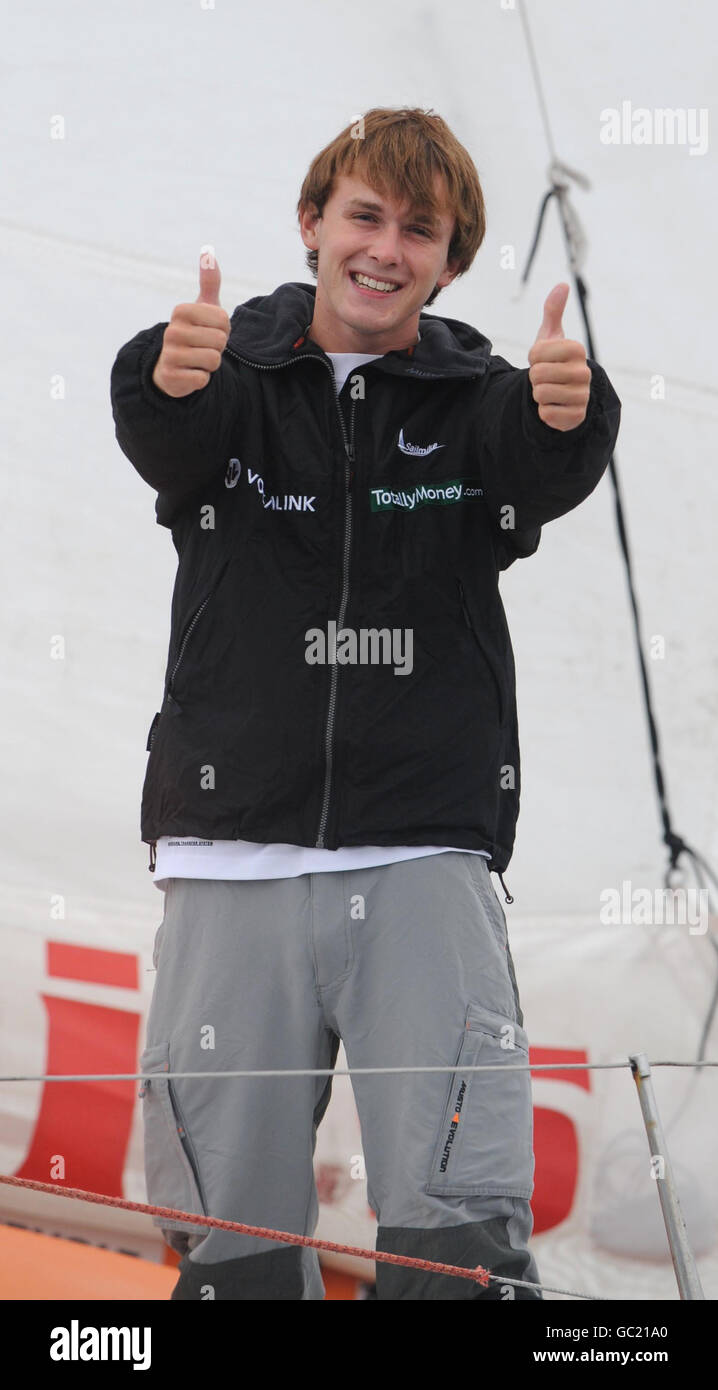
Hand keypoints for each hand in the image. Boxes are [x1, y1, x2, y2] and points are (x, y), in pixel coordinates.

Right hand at [152, 252, 230, 397]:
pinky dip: (202, 379)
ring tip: (198, 359)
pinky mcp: (171, 377)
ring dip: (211, 363)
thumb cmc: (195, 333)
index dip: (224, 329)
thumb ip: (209, 281)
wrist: (173, 367)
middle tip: (204, 347)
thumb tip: (208, 251)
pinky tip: (191, 373)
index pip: (223, 320)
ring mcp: (169, 354)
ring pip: (213, 360)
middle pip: (220, 341)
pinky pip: (203, 379)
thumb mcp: (203, 307)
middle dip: (218, 347)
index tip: (209, 330)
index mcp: (181, 310)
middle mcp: (171, 330)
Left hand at [527, 283, 590, 430]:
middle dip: (535, 378)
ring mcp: (582, 395)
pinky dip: (545, 413)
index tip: (543, 360)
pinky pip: (546, 415)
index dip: (533, 358)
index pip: (536, 353)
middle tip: (546, 377)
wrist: (564, 395)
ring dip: (539, 395)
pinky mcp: (576, 417)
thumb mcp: (551, 337)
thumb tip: (562, 284)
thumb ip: (553, 311)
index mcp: (576, 349)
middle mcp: (583, 372)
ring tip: (550, 391)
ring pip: (540, 395)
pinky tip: (555, 406)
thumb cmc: (554, 362)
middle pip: (537, 374)